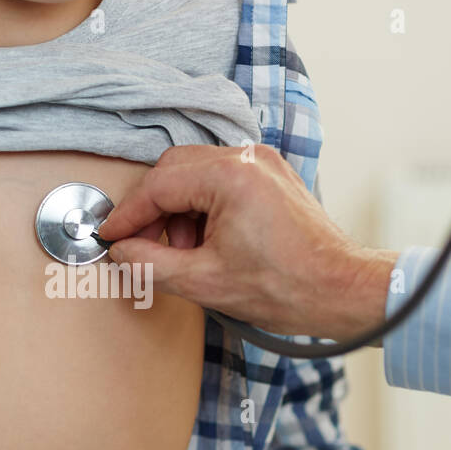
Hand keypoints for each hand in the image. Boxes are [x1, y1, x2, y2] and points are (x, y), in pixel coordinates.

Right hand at [95, 144, 398, 340]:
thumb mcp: (204, 282)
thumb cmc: (288, 287)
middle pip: (174, 170)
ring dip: (178, 212)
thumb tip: (121, 253)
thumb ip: (151, 265)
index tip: (109, 236)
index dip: (127, 215)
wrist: (342, 291)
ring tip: (182, 254)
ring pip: (196, 175)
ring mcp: (263, 164)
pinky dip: (202, 209)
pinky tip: (204, 244)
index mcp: (231, 176)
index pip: (159, 186)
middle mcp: (248, 158)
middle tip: (141, 247)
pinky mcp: (271, 178)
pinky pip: (221, 181)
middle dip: (153, 211)